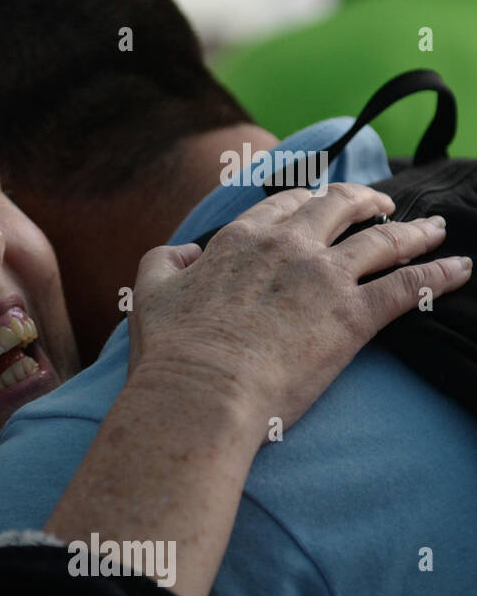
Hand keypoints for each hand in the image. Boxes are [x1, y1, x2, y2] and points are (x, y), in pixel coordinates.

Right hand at [127, 183, 470, 440]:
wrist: (202, 394)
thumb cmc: (172, 352)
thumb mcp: (149, 293)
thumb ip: (163, 261)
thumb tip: (183, 252)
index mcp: (241, 239)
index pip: (283, 205)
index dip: (306, 201)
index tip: (320, 203)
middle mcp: (288, 247)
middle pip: (339, 208)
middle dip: (365, 201)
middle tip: (382, 205)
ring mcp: (324, 278)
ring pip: (382, 241)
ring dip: (413, 232)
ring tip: (435, 230)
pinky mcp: (353, 315)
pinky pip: (409, 286)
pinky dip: (439, 275)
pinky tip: (461, 269)